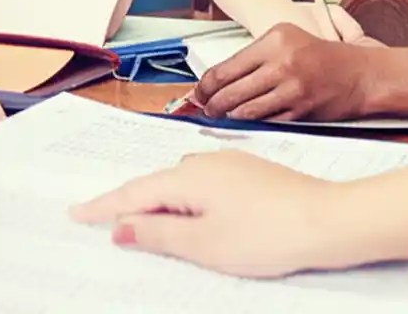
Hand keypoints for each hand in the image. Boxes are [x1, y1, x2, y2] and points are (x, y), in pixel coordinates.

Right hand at [71, 150, 339, 277]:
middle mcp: (207, 163)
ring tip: (138, 220)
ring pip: (181, 184)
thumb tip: (122, 227)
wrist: (330, 220)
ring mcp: (232, 165)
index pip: (134, 193)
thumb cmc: (270, 234)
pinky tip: (188, 213)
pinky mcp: (251, 173)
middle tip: (98, 216)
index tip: (77, 212)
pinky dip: (185, 200)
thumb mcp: (204, 243)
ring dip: (158, 202)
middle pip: (156, 185)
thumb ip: (158, 234)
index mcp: (190, 178)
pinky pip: (204, 185)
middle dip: (128, 202)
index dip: (104, 206)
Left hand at [194, 23, 378, 120]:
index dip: (206, 86)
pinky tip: (246, 123)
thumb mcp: (287, 41)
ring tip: (223, 118)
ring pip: (245, 111)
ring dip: (229, 118)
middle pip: (230, 91)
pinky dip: (251, 125)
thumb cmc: (320, 58)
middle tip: (207, 111)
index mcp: (275, 40)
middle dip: (213, 106)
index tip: (199, 94)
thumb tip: (218, 80)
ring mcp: (292, 88)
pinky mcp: (301, 110)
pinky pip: (266, 122)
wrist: (360, 75)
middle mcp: (282, 62)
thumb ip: (255, 57)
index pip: (226, 68)